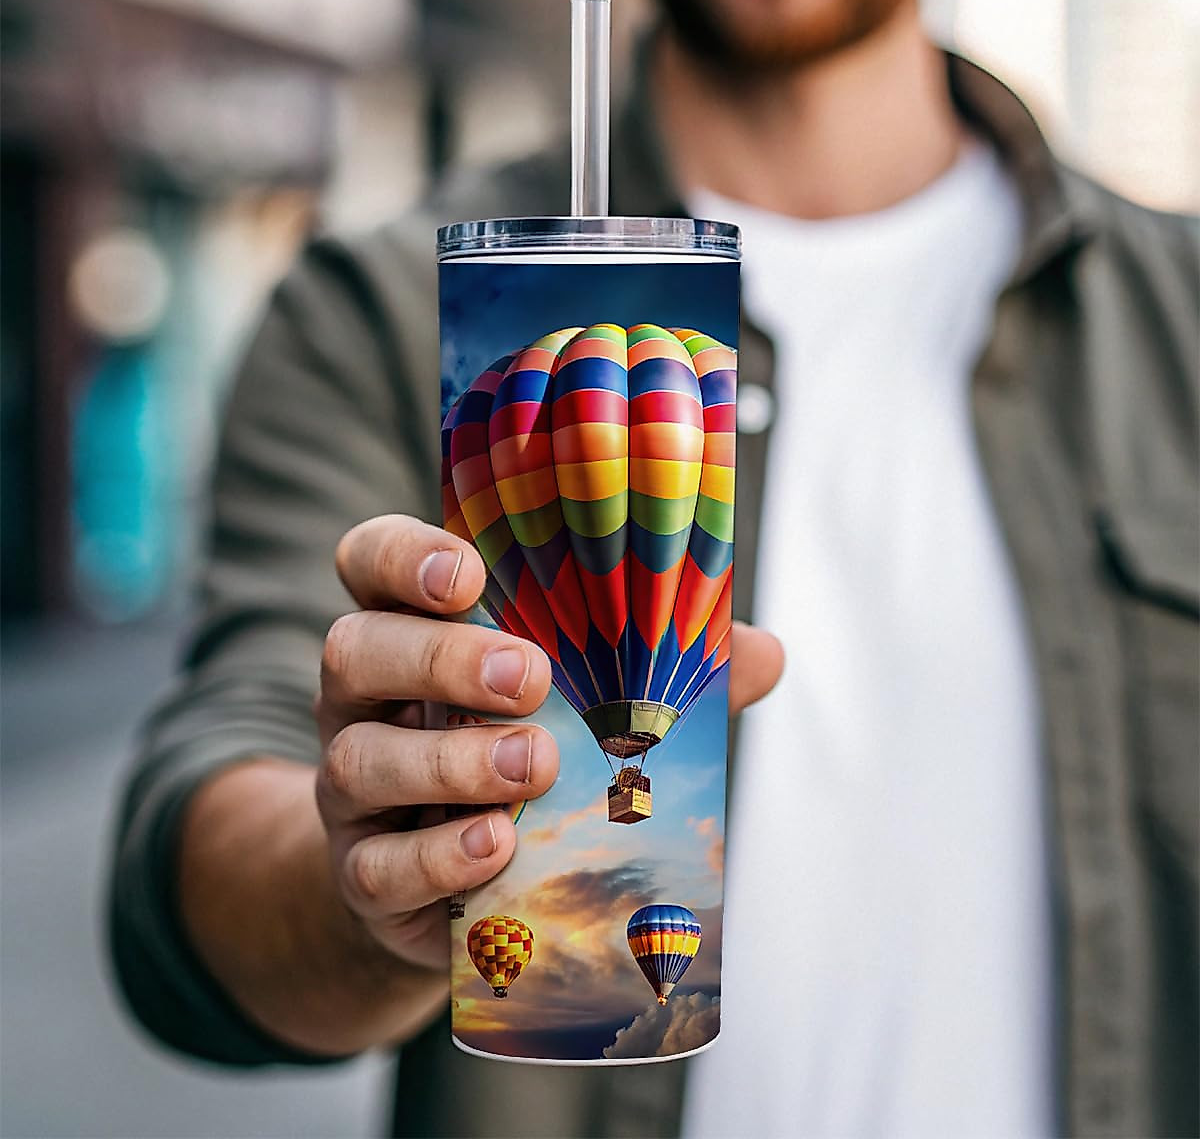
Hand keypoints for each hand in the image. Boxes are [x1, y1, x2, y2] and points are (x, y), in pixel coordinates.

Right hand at [314, 514, 782, 974]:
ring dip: (450, 761)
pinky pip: (373, 863)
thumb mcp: (592, 703)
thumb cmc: (535, 760)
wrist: (472, 886)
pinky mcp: (363, 873)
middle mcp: (366, 700)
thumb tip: (762, 653)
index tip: (470, 573)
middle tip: (530, 675)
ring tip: (536, 766)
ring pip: (356, 757)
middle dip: (442, 657)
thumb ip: (665, 672)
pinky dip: (438, 855)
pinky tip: (498, 844)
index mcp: (414, 630)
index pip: (372, 563)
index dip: (405, 555)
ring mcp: (352, 787)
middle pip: (356, 647)